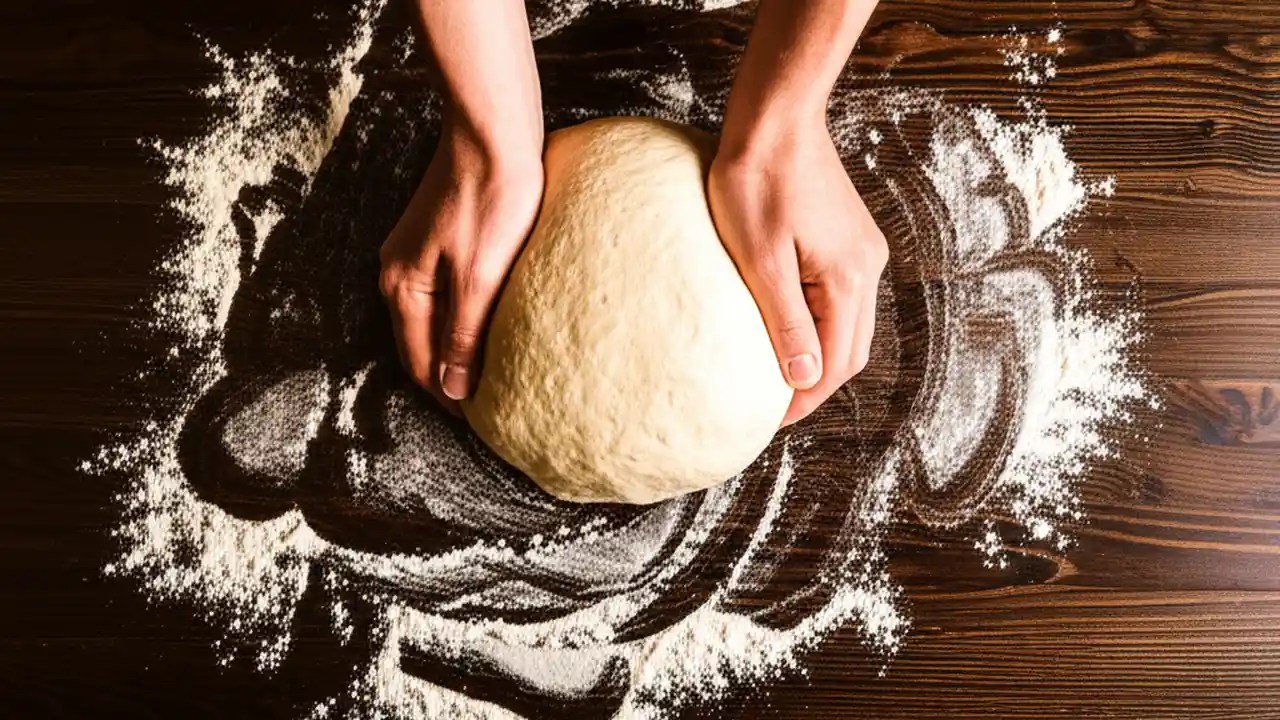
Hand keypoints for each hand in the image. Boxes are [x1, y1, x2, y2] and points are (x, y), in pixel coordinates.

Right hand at [379, 116, 543, 412]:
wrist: (493, 129)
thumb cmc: (492, 198)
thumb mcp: (481, 276)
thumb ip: (465, 335)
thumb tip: (454, 389)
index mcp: (403, 287)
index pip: (419, 363)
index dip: (449, 396)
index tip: (483, 420)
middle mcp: (397, 272)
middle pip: (419, 343)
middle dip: (448, 376)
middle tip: (488, 404)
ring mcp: (414, 252)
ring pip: (431, 319)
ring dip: (455, 347)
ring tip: (491, 371)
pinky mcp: (437, 236)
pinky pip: (443, 294)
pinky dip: (461, 318)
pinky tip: (489, 323)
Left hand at [709, 116, 887, 426]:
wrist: (776, 118)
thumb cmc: (756, 180)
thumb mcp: (761, 259)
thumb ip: (785, 322)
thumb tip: (805, 380)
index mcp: (849, 278)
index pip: (836, 362)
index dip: (805, 397)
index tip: (769, 418)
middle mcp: (868, 267)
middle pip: (850, 349)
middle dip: (815, 382)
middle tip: (772, 405)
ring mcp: (862, 250)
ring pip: (847, 324)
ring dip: (818, 354)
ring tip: (778, 373)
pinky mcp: (849, 238)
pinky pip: (841, 297)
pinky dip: (820, 323)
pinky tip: (789, 327)